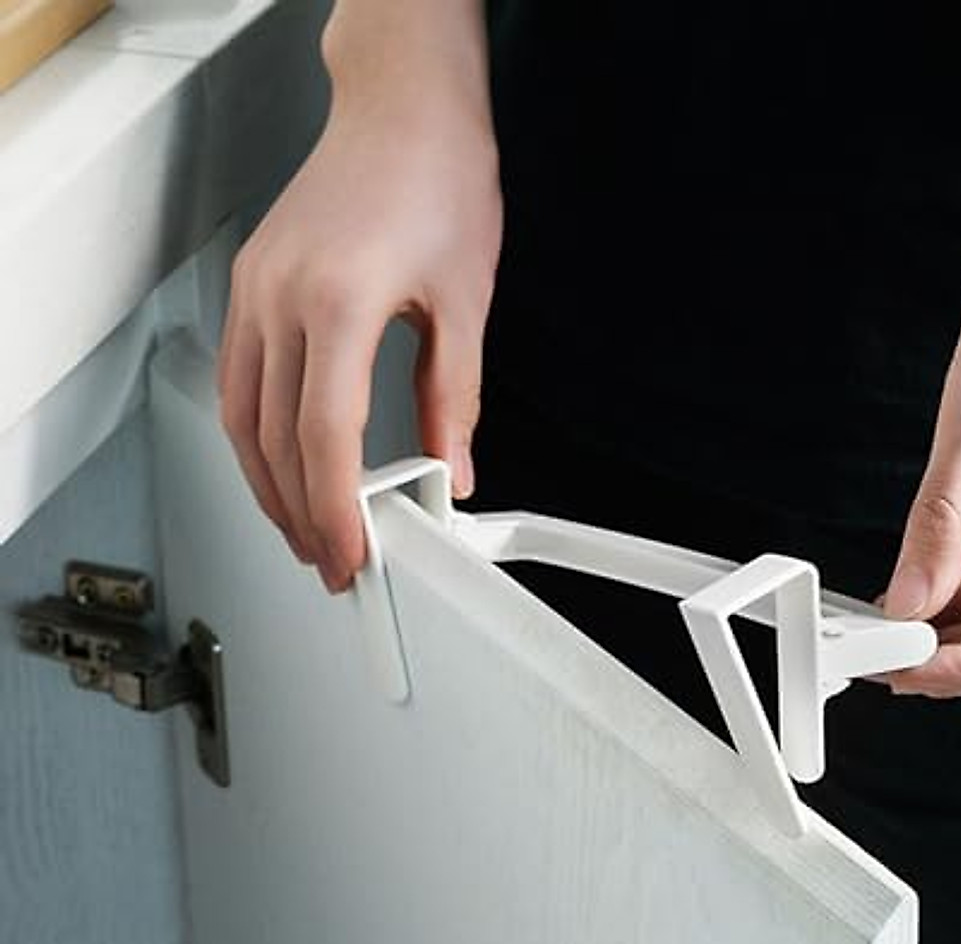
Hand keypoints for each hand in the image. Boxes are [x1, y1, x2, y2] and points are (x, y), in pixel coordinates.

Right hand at [217, 99, 501, 591]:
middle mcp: (282, 296)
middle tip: (333, 560)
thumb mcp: (465, 302)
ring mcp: (256, 288)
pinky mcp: (252, 282)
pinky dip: (255, 435)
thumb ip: (456, 400)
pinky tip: (281, 463)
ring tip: (304, 529)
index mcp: (339, 301)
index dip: (335, 511)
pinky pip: (237, 378)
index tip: (352, 553)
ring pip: (242, 416)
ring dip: (268, 485)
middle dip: (301, 515)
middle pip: (274, 440)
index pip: (325, 438)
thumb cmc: (437, 180)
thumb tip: (452, 469)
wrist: (403, 110)